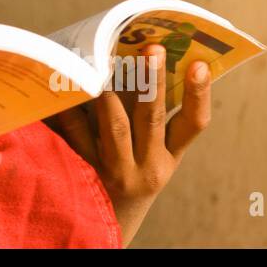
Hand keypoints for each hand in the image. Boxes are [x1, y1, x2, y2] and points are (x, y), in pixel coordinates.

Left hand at [44, 44, 211, 246]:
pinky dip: (71, 106)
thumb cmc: (130, 170)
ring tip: (106, 62)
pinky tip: (66, 83)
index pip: (193, 125)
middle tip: (152, 47)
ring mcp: (117, 169)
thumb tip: (141, 56)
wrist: (104, 219)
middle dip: (152, 80)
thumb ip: (151, 116)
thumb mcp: (152, 152)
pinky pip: (77, 132)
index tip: (200, 64)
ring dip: (111, 91)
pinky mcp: (86, 170)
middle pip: (153, 118)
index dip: (199, 94)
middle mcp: (149, 165)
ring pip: (116, 124)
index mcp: (170, 156)